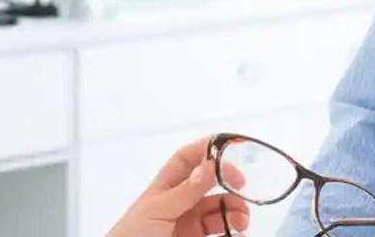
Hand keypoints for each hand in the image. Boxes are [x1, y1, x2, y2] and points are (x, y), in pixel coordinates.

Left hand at [107, 136, 250, 236]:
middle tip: (243, 188)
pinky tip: (238, 233)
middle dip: (228, 184)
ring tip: (241, 220)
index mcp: (165, 188)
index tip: (231, 146)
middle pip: (210, 187)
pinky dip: (232, 231)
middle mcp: (179, 204)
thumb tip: (209, 164)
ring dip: (234, 210)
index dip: (206, 149)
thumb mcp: (157, 209)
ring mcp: (187, 225)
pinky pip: (219, 234)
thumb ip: (185, 190)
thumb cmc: (131, 235)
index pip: (187, 160)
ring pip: (218, 211)